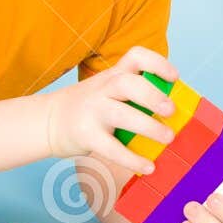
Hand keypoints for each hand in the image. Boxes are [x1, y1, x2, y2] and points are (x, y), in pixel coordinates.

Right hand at [43, 46, 178, 177]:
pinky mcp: (85, 135)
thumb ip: (134, 95)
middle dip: (152, 95)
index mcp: (113, 75)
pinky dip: (132, 159)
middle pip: (128, 83)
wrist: (48, 121)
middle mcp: (103, 89)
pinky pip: (111, 148)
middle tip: (170, 111)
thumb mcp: (108, 91)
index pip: (135, 56)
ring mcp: (92, 111)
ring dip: (148, 126)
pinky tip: (147, 166)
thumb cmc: (89, 107)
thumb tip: (175, 114)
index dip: (157, 63)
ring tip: (168, 138)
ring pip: (121, 114)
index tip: (174, 77)